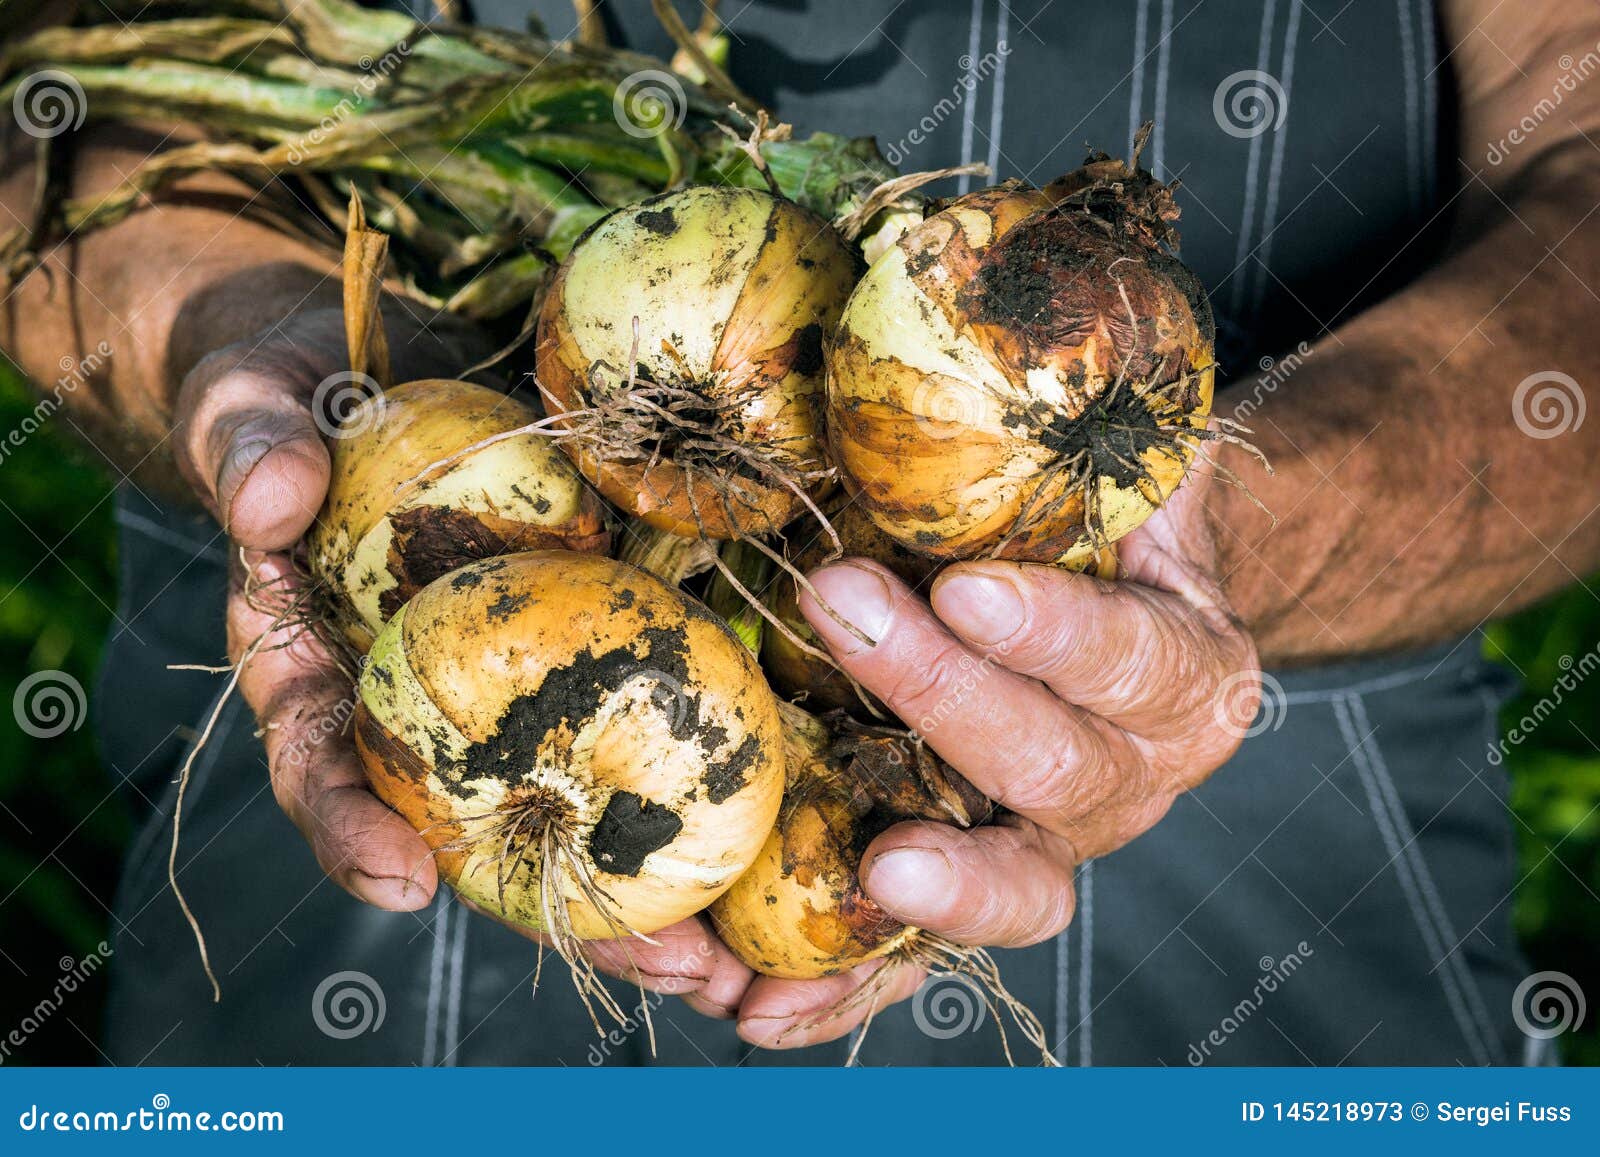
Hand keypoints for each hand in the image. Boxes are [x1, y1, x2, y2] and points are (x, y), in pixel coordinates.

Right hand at [179, 303, 759, 1007]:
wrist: (363, 376)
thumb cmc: (287, 400)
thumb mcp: (250, 408)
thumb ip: (249, 449)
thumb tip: (270, 502)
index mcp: (317, 673)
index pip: (322, 766)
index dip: (352, 831)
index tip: (406, 882)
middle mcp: (417, 702)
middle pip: (477, 827)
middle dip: (560, 912)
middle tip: (652, 966)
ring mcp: (504, 679)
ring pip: (571, 797)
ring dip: (648, 882)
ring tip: (727, 952)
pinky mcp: (578, 638)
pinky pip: (633, 706)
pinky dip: (690, 768)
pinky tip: (767, 820)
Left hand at [734, 470, 1261, 1046]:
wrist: (1124, 612)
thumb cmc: (1114, 525)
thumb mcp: (1132, 461)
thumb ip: (1099, 422)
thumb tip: (1024, 304)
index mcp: (1184, 671)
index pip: (1131, 657)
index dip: (1059, 635)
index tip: (974, 588)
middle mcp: (1126, 774)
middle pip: (1050, 772)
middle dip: (941, 700)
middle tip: (841, 615)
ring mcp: (1046, 841)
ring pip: (994, 892)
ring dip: (894, 910)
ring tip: (794, 931)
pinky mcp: (968, 879)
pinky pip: (914, 954)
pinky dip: (837, 989)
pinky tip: (753, 1012)